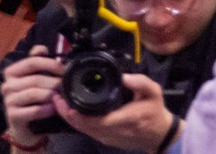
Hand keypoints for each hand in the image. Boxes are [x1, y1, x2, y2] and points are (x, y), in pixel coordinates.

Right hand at [1, 46, 66, 141]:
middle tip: (66, 87)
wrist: (26, 128)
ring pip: (34, 93)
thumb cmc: (32, 102)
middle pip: (35, 79)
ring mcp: (8, 100)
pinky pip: (33, 110)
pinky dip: (46, 109)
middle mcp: (7, 85)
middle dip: (54, 83)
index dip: (50, 64)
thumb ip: (38, 63)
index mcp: (12, 72)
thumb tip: (43, 49)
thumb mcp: (34, 81)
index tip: (64, 70)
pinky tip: (54, 109)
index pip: (31, 61)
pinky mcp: (13, 116)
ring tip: (61, 99)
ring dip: (50, 96)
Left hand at [56, 74, 174, 151]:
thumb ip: (140, 82)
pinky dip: (77, 122)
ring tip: (58, 102)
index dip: (78, 114)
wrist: (160, 134)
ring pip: (84, 130)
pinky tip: (70, 110)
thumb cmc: (155, 111)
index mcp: (126, 119)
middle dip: (67, 113)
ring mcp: (109, 138)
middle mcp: (115, 131)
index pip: (98, 120)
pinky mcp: (107, 140)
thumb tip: (123, 76)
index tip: (65, 102)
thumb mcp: (154, 92)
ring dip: (69, 118)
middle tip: (55, 97)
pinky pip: (88, 132)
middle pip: (85, 126)